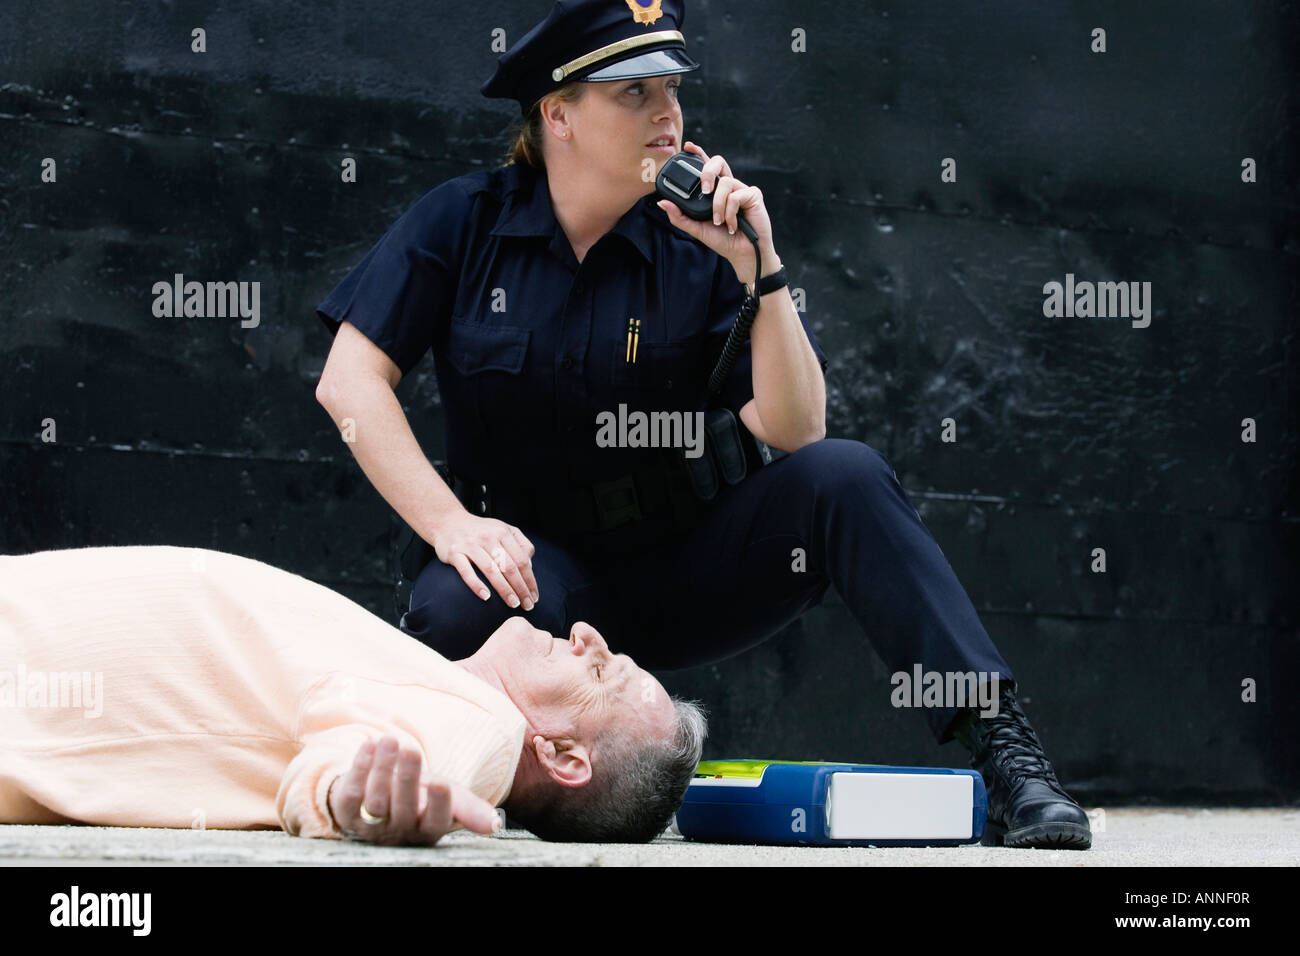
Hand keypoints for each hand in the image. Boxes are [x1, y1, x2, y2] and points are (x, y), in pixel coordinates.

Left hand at [327, 735, 502, 845]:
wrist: (386, 793)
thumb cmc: (425, 795)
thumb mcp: (450, 799)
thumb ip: (471, 809)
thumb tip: (496, 824)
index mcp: (428, 829)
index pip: (435, 821)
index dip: (438, 804)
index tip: (441, 783)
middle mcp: (399, 831)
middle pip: (402, 807)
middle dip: (407, 777)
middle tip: (411, 748)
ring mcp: (370, 824)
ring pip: (374, 801)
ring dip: (381, 768)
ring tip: (389, 740)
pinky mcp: (347, 812)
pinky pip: (349, 794)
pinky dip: (358, 768)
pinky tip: (369, 745)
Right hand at [428, 510, 537, 609]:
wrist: (447, 521)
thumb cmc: (480, 530)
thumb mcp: (503, 529)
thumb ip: (520, 544)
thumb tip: (529, 565)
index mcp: (503, 533)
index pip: (521, 560)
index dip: (530, 580)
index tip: (534, 596)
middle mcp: (488, 538)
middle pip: (509, 567)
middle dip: (521, 588)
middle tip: (527, 605)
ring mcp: (471, 545)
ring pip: (491, 570)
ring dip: (504, 589)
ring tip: (513, 603)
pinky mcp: (455, 553)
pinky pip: (466, 572)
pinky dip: (476, 585)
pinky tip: (486, 596)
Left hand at [654, 140, 777, 285]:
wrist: (742, 255)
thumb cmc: (723, 241)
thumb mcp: (696, 229)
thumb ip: (679, 216)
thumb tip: (661, 202)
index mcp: (715, 191)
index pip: (706, 167)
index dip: (698, 154)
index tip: (687, 147)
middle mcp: (728, 186)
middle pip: (718, 161)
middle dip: (707, 172)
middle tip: (704, 190)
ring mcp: (742, 189)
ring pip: (725, 182)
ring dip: (718, 205)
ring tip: (718, 221)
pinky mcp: (754, 195)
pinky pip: (737, 195)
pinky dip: (730, 212)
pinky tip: (732, 225)